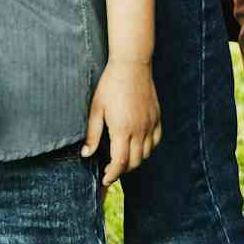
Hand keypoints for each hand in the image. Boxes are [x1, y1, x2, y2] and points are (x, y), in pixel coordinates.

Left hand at [83, 58, 160, 185]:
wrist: (131, 65)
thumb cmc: (110, 85)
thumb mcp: (96, 109)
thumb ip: (92, 134)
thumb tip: (86, 154)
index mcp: (122, 129)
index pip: (119, 163)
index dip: (112, 175)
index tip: (105, 179)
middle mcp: (139, 130)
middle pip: (135, 162)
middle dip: (122, 170)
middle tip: (110, 169)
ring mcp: (150, 124)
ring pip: (147, 153)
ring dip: (135, 160)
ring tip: (123, 157)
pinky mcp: (157, 117)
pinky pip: (156, 140)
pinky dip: (148, 148)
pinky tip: (139, 145)